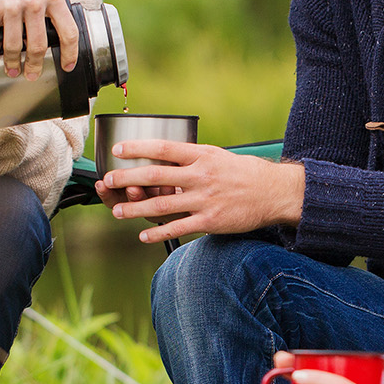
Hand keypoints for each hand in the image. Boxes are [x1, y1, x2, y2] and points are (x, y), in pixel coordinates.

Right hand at [0, 0, 78, 76]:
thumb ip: (50, 5)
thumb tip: (55, 33)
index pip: (68, 32)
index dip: (70, 54)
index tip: (67, 67)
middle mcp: (34, 2)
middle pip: (38, 46)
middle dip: (35, 66)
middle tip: (31, 75)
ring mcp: (11, 6)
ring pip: (13, 48)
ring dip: (11, 63)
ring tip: (10, 68)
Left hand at [100, 143, 303, 242]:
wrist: (274, 192)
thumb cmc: (245, 173)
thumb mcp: (219, 156)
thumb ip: (194, 158)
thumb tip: (168, 157)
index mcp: (202, 156)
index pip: (164, 149)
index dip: (138, 149)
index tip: (118, 150)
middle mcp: (200, 175)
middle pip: (156, 175)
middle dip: (128, 179)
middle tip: (109, 180)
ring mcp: (204, 199)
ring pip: (162, 203)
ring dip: (136, 208)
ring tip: (118, 211)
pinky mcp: (210, 220)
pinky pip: (178, 226)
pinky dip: (158, 232)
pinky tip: (143, 235)